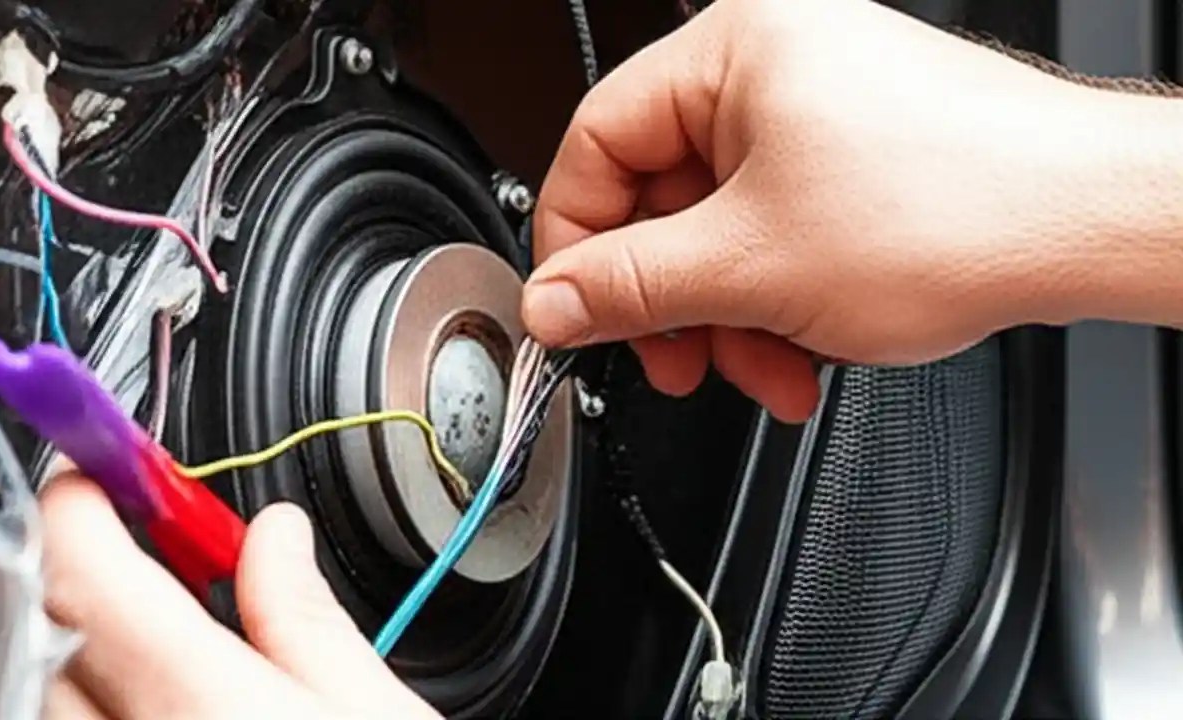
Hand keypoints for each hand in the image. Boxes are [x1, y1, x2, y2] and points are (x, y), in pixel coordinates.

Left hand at [39, 473, 439, 719]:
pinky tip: (142, 688)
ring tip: (162, 622)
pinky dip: (78, 690)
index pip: (85, 574)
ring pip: (37, 685)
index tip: (101, 465)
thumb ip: (307, 618)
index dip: (79, 500)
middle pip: (48, 624)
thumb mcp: (374, 711)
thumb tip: (275, 536)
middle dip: (87, 564)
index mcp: (201, 705)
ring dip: (76, 634)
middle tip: (155, 539)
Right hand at [523, 0, 1163, 420]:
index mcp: (733, 50)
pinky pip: (777, 232)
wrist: (1092, 225)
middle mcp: (773, 67)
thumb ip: (630, 287)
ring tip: (766, 370)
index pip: (597, 144)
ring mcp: (819, 112)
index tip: (577, 312)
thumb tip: (553, 302)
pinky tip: (801, 350)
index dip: (577, 242)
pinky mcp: (856, 158)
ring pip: (722, 229)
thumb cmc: (960, 208)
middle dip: (674, 301)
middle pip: (662, 197)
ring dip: (732, 317)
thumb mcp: (750, 266)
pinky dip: (778, 300)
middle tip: (675, 359)